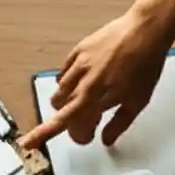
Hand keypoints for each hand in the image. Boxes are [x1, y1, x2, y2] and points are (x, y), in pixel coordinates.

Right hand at [19, 10, 169, 148]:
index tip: (29, 143)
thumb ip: (119, 123)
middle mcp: (82, 83)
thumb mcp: (138, 101)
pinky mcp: (78, 51)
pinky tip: (82, 82)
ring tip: (85, 102)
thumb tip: (106, 139)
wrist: (144, 31)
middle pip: (60, 111)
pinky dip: (68, 83)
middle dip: (71, 123)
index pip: (62, 123)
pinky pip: (63, 74)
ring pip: (58, 93)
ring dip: (67, 104)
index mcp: (95, 99)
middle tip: (90, 124)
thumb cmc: (145, 66)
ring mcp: (78, 66)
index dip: (44, 135)